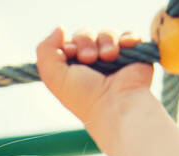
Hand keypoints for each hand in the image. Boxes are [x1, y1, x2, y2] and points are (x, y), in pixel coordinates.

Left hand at [36, 26, 153, 128]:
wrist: (116, 104)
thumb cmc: (84, 96)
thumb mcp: (53, 76)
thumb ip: (45, 51)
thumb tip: (59, 28)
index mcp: (73, 69)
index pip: (68, 43)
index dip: (69, 45)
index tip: (70, 54)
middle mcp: (92, 64)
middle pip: (85, 35)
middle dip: (85, 41)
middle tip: (89, 58)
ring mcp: (114, 59)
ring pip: (107, 33)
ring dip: (106, 40)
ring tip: (108, 56)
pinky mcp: (133, 56)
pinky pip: (130, 35)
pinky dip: (127, 38)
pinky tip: (124, 47)